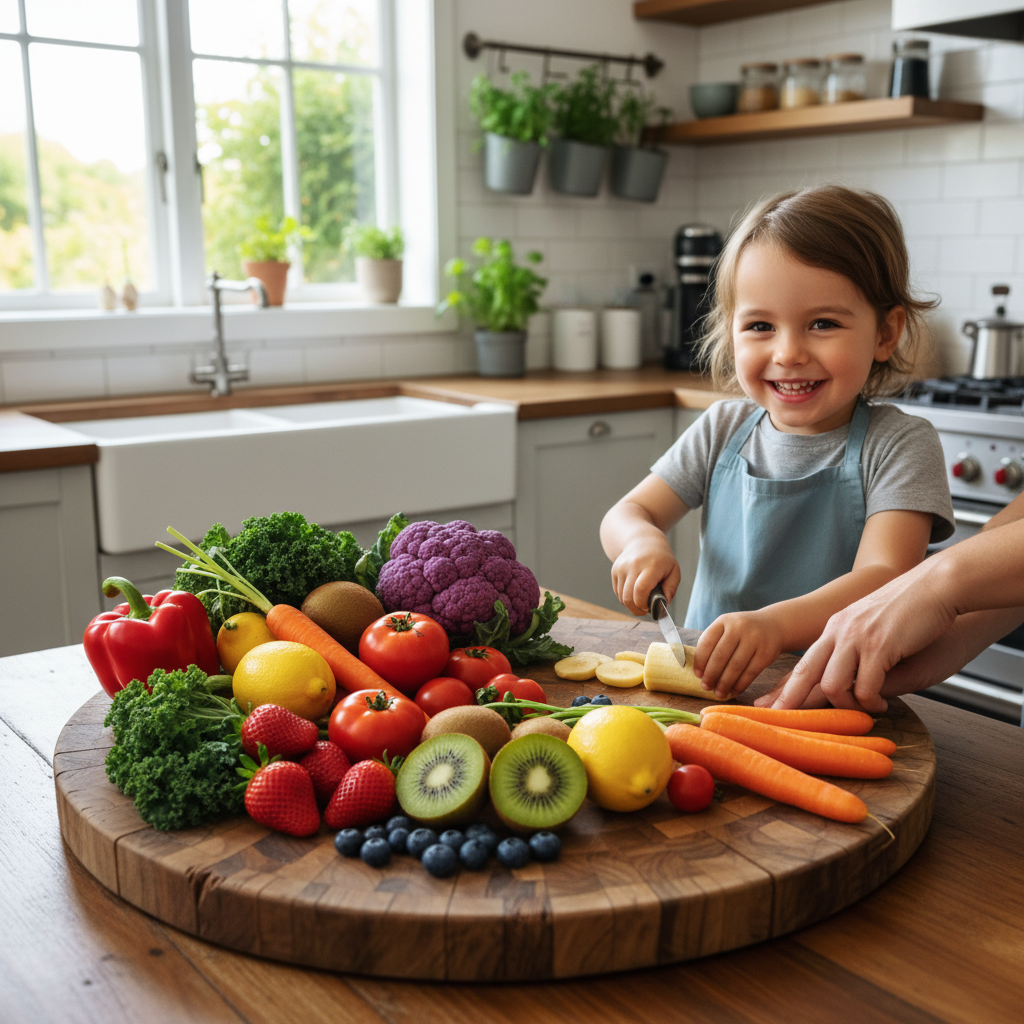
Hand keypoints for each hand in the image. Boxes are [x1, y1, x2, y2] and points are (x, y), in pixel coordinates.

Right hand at [610, 537, 679, 616]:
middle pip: (628, 598)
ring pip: (621, 597)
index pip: (641, 590)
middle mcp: (633, 565)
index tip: (650, 607)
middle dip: (637, 609)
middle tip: (645, 609)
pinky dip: (625, 597)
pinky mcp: (614, 571)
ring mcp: (621, 568)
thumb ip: (670, 589)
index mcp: (651, 565)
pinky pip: (617, 592)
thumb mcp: (674, 571)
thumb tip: (662, 606)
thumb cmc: (661, 558)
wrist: (643, 540)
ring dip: (631, 604)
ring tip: (641, 599)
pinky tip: (634, 591)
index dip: (643, 604)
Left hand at [694, 610, 784, 699]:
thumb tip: (701, 672)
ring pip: (735, 666)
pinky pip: (750, 672)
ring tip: (718, 694)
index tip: (698, 675)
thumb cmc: (742, 632)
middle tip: (706, 687)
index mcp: (723, 621)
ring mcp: (754, 639)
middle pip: (720, 656)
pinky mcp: (766, 653)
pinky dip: (740, 685)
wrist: (773, 625)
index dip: (700, 661)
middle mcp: (738, 628)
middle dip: (711, 675)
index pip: (706, 642)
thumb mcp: (727, 628)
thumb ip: (713, 644)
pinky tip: (734, 691)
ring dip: (725, 683)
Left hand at [761, 574, 956, 712]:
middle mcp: (839, 631)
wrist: (937, 584)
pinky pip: (865, 687)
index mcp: (835, 627)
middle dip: (790, 701)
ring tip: (865, 710)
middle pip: (804, 673)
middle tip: (782, 721)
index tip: (768, 705)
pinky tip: (881, 704)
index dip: (785, 687)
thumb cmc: (911, 608)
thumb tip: (853, 684)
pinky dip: (871, 702)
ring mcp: (856, 638)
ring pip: (832, 685)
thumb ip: (858, 653)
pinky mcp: (878, 646)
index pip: (802, 662)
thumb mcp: (874, 628)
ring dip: (847, 706)